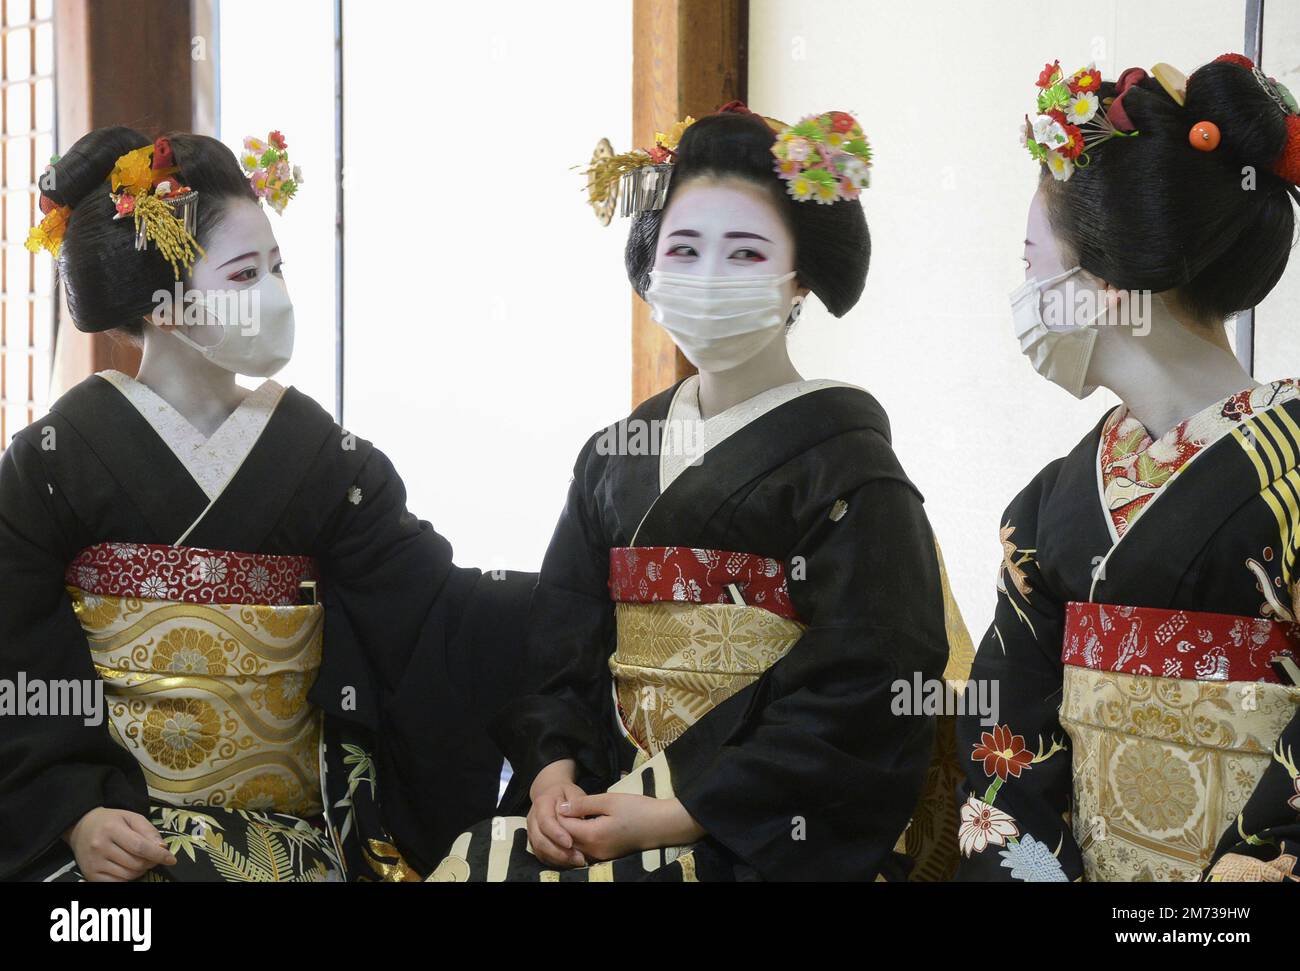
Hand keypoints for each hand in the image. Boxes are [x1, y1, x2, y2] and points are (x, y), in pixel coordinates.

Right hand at [64, 807, 175, 881]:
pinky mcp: (90, 874)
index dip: (158, 855)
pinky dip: (128, 878)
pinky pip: (116, 883)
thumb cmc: (111, 821)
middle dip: (151, 862)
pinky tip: (129, 868)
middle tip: (153, 857)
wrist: (82, 827)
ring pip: (128, 875)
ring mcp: (94, 863)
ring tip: (141, 860)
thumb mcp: (132, 817)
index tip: (171, 860)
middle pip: (135, 863)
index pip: (140, 847)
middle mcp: (100, 847)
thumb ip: (148, 831)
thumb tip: (162, 848)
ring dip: (140, 870)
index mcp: (111, 829)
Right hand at [526, 760, 586, 867]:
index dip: (556, 834)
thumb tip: (579, 819)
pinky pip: (541, 855)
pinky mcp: (534, 841)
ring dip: (557, 859)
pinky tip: (569, 862)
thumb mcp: (574, 792)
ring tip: (576, 861)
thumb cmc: (565, 794)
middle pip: (540, 839)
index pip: (546, 821)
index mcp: (542, 803)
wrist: (550, 793)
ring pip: (539, 850)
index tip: (570, 843)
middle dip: (558, 852)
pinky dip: (554, 861)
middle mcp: (533, 818)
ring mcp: (532, 831)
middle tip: (578, 858)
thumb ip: (577, 804)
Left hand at [557, 793, 704, 862]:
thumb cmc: (637, 809)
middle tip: (562, 806)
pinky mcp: (606, 857)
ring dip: (569, 833)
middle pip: (566, 841)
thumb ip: (584, 804)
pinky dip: (579, 839)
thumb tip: (561, 807)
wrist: (661, 825)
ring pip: (574, 847)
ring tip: (572, 814)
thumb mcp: (609, 800)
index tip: (559, 799)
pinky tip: (583, 825)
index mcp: (593, 836)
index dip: (558, 814)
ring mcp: (600, 856)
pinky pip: (585, 850)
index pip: (563, 828)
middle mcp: (594, 851)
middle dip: (560, 825)